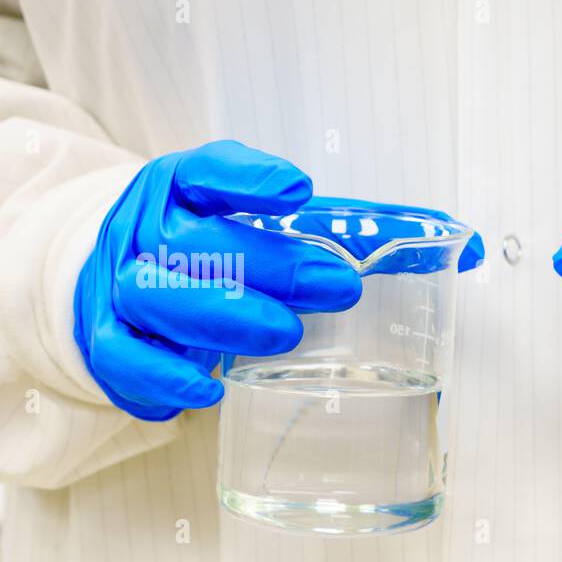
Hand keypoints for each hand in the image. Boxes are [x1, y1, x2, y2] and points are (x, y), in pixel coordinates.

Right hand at [74, 140, 361, 420]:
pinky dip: (164, 377)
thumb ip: (345, 231)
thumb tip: (453, 248)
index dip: (247, 178)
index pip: (205, 171)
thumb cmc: (210, 251)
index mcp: (180, 190)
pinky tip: (210, 390)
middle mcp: (144, 234)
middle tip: (338, 285)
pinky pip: (123, 361)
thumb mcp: (263, 223)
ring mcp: (120, 289)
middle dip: (271, 266)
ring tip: (286, 333)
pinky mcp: (108, 343)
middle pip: (193, 244)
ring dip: (224, 317)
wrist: (115, 280)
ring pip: (154, 298)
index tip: (299, 191)